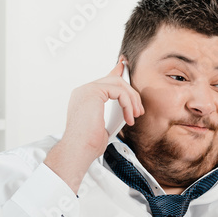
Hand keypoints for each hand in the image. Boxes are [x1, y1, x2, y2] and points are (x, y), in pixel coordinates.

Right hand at [45, 60, 144, 193]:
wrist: (79, 150)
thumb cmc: (88, 143)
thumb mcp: (105, 124)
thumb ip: (113, 111)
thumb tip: (126, 106)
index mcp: (84, 97)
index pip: (103, 80)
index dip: (116, 71)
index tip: (124, 67)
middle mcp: (83, 90)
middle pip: (114, 80)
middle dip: (131, 93)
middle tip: (138, 110)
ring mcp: (87, 89)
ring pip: (118, 83)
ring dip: (132, 100)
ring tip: (135, 115)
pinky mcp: (93, 92)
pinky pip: (119, 91)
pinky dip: (128, 104)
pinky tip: (129, 117)